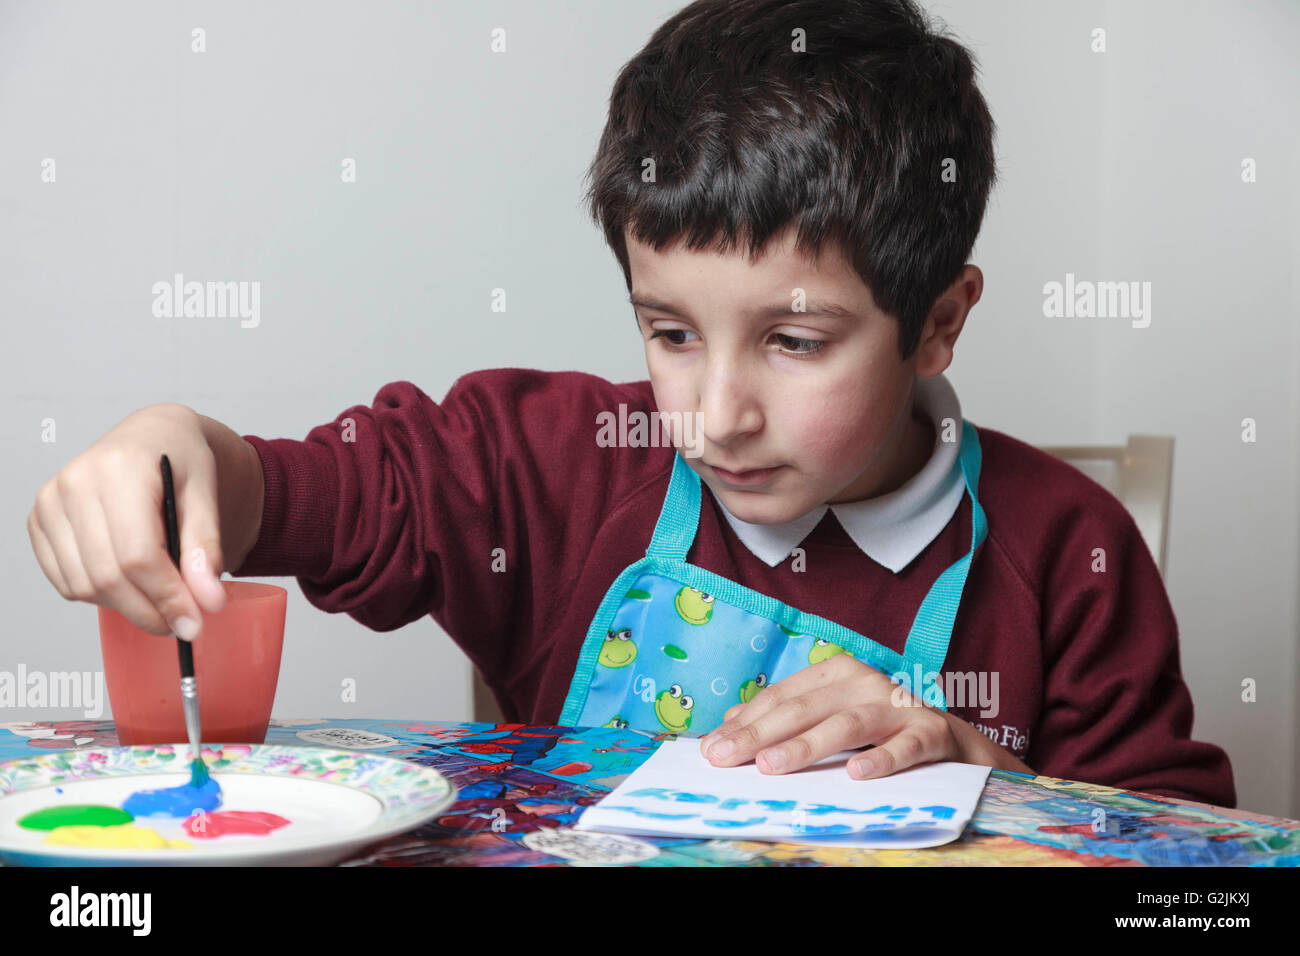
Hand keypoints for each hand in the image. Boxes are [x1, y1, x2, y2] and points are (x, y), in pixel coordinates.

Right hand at [26, 403, 248, 639]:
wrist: (151, 435)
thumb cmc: (180, 459)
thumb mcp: (206, 494)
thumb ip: (205, 547)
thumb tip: (208, 600)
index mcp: (120, 469)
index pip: (138, 555)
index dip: (167, 597)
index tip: (194, 622)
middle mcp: (75, 483)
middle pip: (108, 577)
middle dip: (149, 611)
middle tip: (182, 623)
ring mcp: (50, 502)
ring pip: (84, 586)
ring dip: (126, 606)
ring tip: (160, 596)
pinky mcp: (38, 520)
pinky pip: (67, 582)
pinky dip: (101, 595)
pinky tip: (129, 579)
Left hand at [697, 654, 1013, 778]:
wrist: (952, 742)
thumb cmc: (880, 728)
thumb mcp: (832, 715)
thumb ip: (789, 716)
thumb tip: (732, 722)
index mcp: (835, 672)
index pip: (781, 697)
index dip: (745, 723)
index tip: (712, 748)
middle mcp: (864, 681)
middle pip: (804, 709)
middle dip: (759, 735)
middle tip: (725, 758)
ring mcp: (898, 704)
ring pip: (846, 724)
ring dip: (806, 745)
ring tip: (770, 767)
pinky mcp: (930, 732)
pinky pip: (904, 746)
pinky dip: (881, 758)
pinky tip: (856, 773)